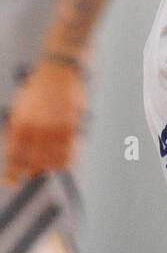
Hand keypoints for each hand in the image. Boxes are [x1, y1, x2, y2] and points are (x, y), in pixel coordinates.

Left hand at [1, 58, 86, 185]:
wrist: (58, 70)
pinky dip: (66, 161)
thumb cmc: (37, 88)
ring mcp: (53, 128)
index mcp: (19, 124)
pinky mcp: (70, 126)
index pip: (13, 158)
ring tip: (49, 164)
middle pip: (32, 163)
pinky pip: (67, 153)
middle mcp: (36, 129)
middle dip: (32, 171)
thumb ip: (15, 130)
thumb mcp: (18, 107)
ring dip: (49, 166)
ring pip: (51, 161)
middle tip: (34, 171)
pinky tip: (64, 160)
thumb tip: (14, 153)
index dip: (12, 174)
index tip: (13, 182)